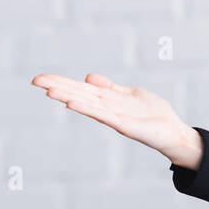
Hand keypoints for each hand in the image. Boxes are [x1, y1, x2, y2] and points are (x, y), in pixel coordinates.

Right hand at [31, 72, 203, 169]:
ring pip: (88, 104)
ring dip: (68, 97)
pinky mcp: (125, 126)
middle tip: (35, 80)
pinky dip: (88, 109)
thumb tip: (87, 76)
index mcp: (108, 99)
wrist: (173, 132)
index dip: (62, 82)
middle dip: (58, 87)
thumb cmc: (153, 114)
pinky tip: (73, 104)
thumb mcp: (130, 94)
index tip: (40, 78)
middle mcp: (108, 108)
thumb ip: (109, 87)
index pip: (80, 88)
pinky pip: (104, 116)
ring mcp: (115, 117)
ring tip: (49, 92)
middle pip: (79, 94)